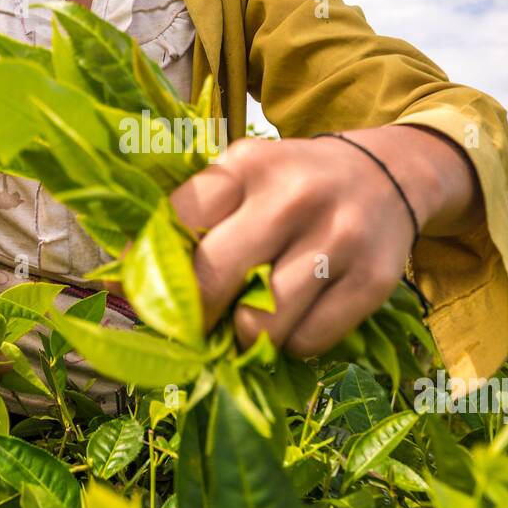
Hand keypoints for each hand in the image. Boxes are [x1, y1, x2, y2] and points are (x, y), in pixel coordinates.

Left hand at [167, 126, 481, 357]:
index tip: (145, 297)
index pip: (176, 226)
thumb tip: (117, 286)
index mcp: (247, 165)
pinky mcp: (372, 280)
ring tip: (249, 320)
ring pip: (260, 325)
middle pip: (213, 281)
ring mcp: (337, 238)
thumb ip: (188, 222)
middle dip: (193, 316)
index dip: (150, 274)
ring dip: (244, 336)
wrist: (390, 174)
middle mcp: (293, 196)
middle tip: (194, 324)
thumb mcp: (243, 179)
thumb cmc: (294, 184)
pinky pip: (308, 341)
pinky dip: (292, 342)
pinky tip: (296, 318)